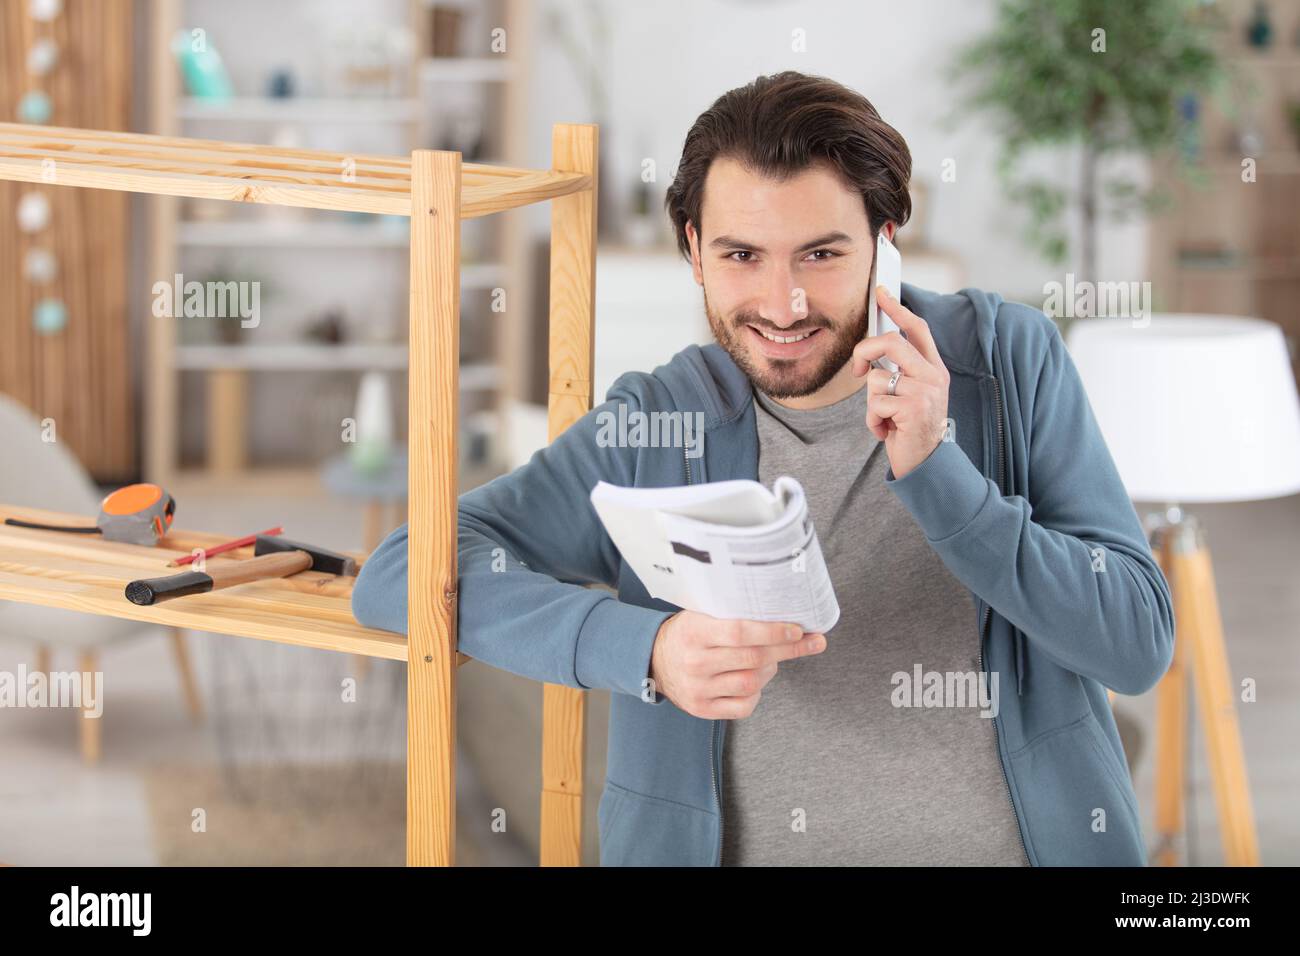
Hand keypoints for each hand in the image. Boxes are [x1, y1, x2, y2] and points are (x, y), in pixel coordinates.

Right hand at [648, 610, 826, 718]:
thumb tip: (778, 608)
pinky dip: (757, 692)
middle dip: (788, 649)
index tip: (797, 629)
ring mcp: (698, 689)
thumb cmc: (687, 632)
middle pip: (753, 658)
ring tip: (773, 658)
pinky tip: (756, 680)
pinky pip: (743, 706)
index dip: (772, 631)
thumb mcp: (700, 614)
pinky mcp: (702, 709)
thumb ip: (729, 612)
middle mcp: (695, 662)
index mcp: (694, 632)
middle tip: (813, 642)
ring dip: (771, 669)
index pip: (739, 632)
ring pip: (751, 683)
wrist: (652, 661)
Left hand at [851, 285, 951, 479]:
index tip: (881, 293)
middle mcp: (934, 376)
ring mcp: (925, 392)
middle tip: (858, 371)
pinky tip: (887, 431)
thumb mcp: (912, 395)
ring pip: (876, 379)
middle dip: (864, 353)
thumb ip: (900, 372)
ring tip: (886, 418)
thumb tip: (871, 352)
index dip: (897, 308)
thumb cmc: (912, 428)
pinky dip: (873, 421)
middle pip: (890, 343)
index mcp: (934, 369)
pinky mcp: (913, 409)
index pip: (917, 329)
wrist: (926, 463)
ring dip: (872, 403)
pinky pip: (875, 404)